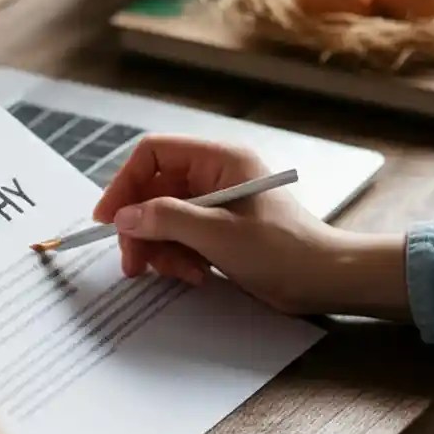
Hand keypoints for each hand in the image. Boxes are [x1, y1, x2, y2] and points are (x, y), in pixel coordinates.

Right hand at [94, 135, 409, 318]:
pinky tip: (196, 275)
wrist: (323, 280)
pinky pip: (180, 237)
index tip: (109, 219)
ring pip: (162, 218)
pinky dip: (178, 257)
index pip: (154, 154)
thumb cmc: (282, 250)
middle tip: (135, 264)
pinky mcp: (219, 230)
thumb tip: (123, 217)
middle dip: (141, 227)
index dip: (125, 183)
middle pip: (153, 190)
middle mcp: (214, 174)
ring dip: (160, 248)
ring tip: (178, 273)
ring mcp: (216, 203)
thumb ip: (166, 220)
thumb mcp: (218, 234)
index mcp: (219, 158)